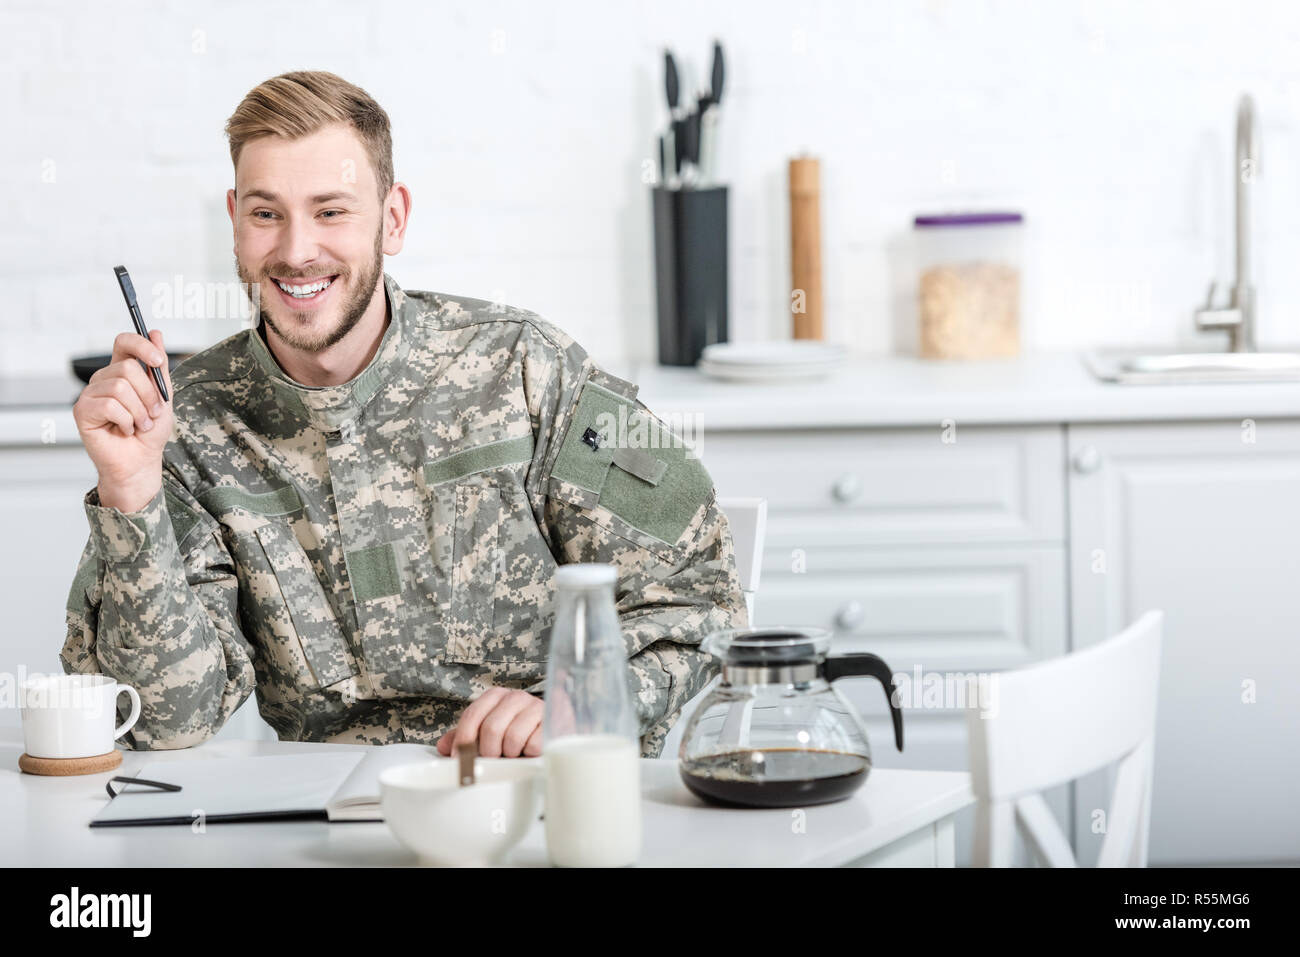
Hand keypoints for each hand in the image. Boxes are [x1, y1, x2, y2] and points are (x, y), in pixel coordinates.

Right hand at [73, 330, 173, 511]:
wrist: (141, 461)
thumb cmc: (150, 431)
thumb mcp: (163, 396)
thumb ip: (158, 367)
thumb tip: (155, 332)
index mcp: (122, 371)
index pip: (124, 342)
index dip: (141, 345)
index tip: (158, 361)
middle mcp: (104, 378)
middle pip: (128, 368)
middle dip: (149, 395)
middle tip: (152, 413)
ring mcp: (91, 393)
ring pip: (120, 388)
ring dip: (139, 411)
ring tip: (139, 425)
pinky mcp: (82, 410)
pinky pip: (109, 405)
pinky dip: (125, 421)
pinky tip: (124, 429)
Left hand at [436, 688, 543, 757]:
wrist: (555, 728)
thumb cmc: (518, 732)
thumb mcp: (490, 732)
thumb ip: (465, 737)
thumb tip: (443, 746)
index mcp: (495, 696)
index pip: (472, 716)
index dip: (463, 742)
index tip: (460, 760)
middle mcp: (515, 697)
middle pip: (491, 728)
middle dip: (489, 752)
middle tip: (493, 759)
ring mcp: (535, 706)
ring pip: (512, 737)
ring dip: (510, 753)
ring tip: (514, 753)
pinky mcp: (553, 720)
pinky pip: (533, 744)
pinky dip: (528, 754)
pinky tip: (530, 751)